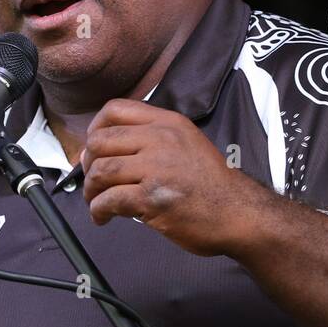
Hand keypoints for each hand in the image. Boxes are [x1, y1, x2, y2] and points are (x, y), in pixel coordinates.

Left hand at [80, 99, 270, 255]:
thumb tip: (106, 149)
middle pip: (100, 141)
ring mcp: (156, 168)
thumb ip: (153, 139)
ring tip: (96, 201)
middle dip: (88, 164)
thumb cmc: (211, 185)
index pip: (115, 109)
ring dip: (91, 190)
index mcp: (168, 123)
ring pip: (101, 171)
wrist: (239, 213)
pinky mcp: (152, 197)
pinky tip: (102, 217)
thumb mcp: (187, 144)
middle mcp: (161, 140)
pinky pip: (109, 200)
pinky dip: (98, 211)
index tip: (92, 148)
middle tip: (92, 181)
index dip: (94, 128)